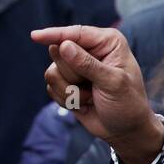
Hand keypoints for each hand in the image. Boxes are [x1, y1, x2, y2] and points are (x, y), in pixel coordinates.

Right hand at [30, 25, 163, 163]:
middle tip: (93, 87)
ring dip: (70, 91)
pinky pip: (51, 86)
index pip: (75, 33)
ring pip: (52, 72)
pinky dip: (66, 99)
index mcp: (107, 42)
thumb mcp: (113, 83)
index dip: (54, 35)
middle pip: (59, 52)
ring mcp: (76, 66)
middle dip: (72, 75)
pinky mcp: (67, 82)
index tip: (35, 36)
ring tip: (91, 97)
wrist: (125, 130)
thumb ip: (88, 64)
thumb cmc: (127, 104)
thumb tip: (63, 45)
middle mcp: (90, 49)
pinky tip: (85, 103)